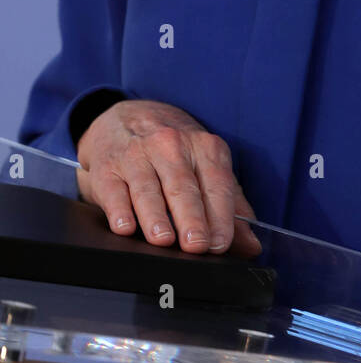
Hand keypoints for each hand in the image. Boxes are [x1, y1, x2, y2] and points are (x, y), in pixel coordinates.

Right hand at [76, 99, 261, 256]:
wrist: (127, 117)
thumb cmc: (174, 151)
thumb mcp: (207, 166)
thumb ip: (231, 206)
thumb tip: (251, 246)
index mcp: (204, 147)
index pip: (217, 184)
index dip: (220, 215)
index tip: (220, 244)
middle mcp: (171, 146)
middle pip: (183, 186)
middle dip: (191, 217)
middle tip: (196, 245)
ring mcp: (137, 154)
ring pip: (147, 189)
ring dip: (155, 216)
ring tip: (163, 240)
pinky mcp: (107, 166)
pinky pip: (113, 189)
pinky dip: (119, 209)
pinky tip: (124, 227)